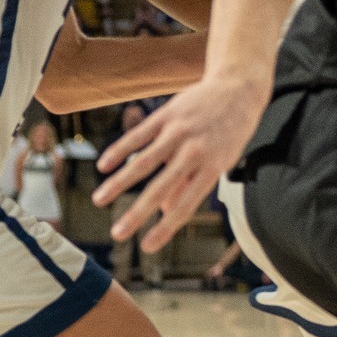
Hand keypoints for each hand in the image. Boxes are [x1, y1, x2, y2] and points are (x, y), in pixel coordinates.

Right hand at [94, 72, 271, 250]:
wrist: (237, 89)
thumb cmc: (228, 133)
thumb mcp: (221, 161)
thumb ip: (192, 184)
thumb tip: (165, 212)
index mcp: (212, 168)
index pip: (186, 205)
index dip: (166, 228)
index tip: (147, 247)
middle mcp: (195, 151)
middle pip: (161, 188)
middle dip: (137, 213)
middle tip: (117, 235)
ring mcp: (179, 132)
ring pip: (144, 162)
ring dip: (119, 183)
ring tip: (99, 201)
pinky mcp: (166, 115)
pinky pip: (138, 135)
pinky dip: (120, 151)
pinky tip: (104, 166)